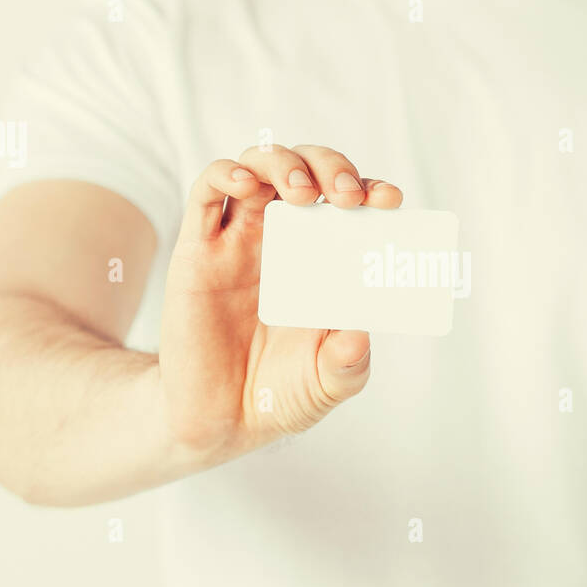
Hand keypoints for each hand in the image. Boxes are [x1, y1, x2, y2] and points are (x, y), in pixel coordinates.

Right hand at [158, 145, 401, 463]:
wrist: (218, 423)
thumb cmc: (279, 394)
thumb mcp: (327, 384)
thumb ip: (348, 364)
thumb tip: (361, 335)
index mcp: (323, 259)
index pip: (349, 203)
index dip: (370, 190)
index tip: (390, 202)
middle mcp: (283, 240)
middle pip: (307, 169)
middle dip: (331, 168)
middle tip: (348, 197)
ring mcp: (239, 240)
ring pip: (259, 166)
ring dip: (285, 164)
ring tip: (304, 193)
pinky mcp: (197, 250)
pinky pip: (206, 192)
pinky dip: (227, 174)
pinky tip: (247, 186)